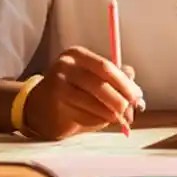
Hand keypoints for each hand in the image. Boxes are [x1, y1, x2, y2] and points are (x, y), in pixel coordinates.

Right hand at [25, 47, 143, 140]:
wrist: (39, 107)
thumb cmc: (73, 91)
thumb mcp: (94, 79)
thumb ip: (115, 80)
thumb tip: (137, 92)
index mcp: (78, 54)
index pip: (106, 67)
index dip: (124, 83)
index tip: (137, 97)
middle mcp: (65, 66)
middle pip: (99, 84)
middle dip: (119, 100)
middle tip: (130, 112)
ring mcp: (57, 85)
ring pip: (92, 101)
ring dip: (109, 113)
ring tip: (119, 120)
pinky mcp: (55, 105)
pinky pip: (82, 114)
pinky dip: (96, 120)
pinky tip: (99, 121)